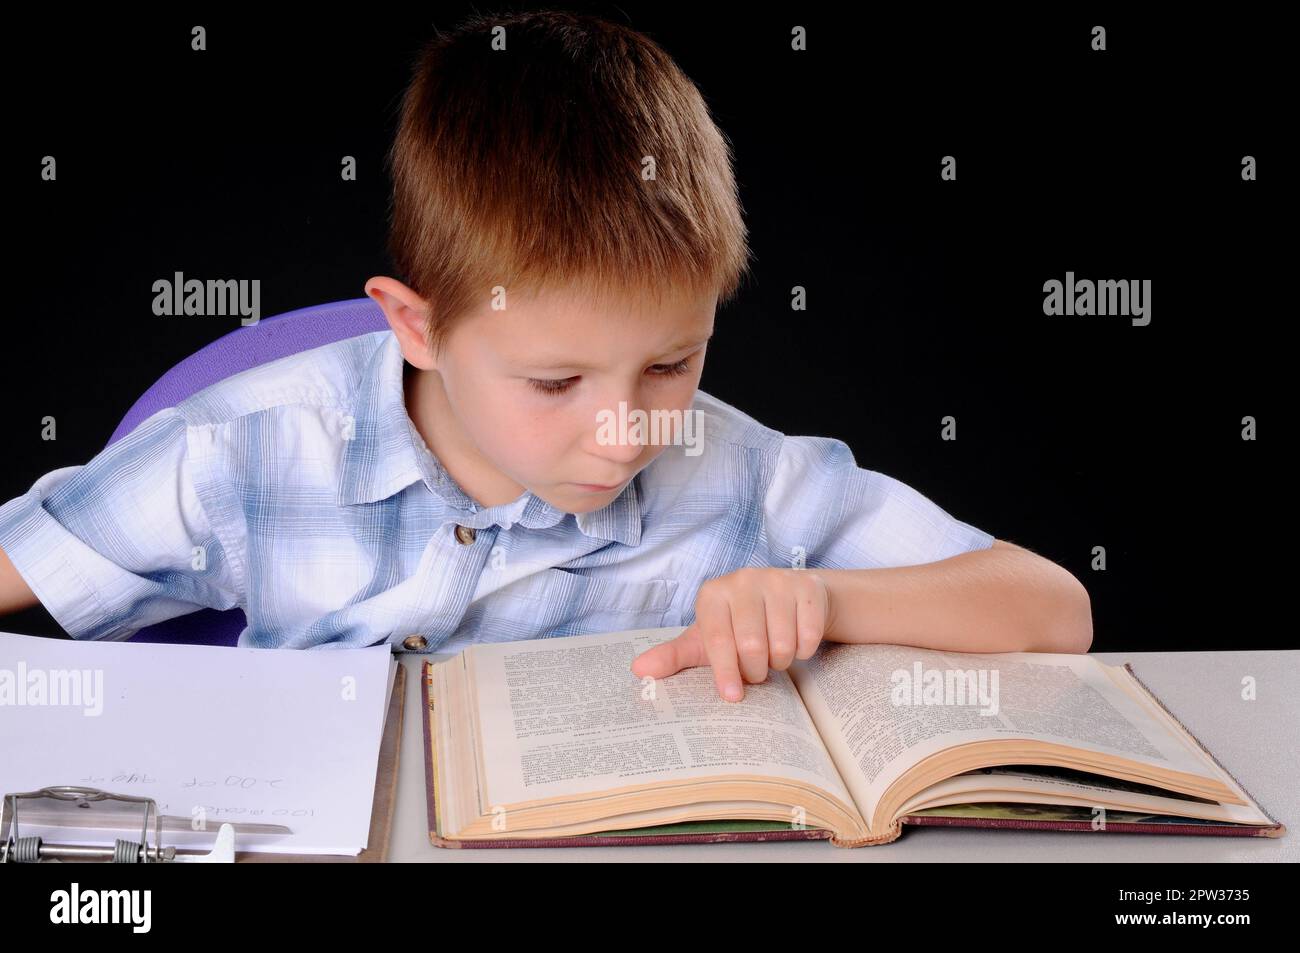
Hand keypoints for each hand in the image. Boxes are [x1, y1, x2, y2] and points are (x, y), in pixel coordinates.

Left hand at [629, 567, 831, 701]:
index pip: (717, 640)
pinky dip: (804, 651)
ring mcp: (778, 580)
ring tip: (775, 656)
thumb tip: (637, 669)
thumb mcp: (706, 639)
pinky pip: (808, 636)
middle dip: (756, 670)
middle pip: (751, 646)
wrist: (789, 598)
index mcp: (713, 594)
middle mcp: (743, 580)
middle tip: (757, 671)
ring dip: (781, 662)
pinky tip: (797, 643)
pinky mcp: (808, 587)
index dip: (725, 672)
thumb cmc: (740, 624)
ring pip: (782, 644)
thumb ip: (673, 656)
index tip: (732, 697)